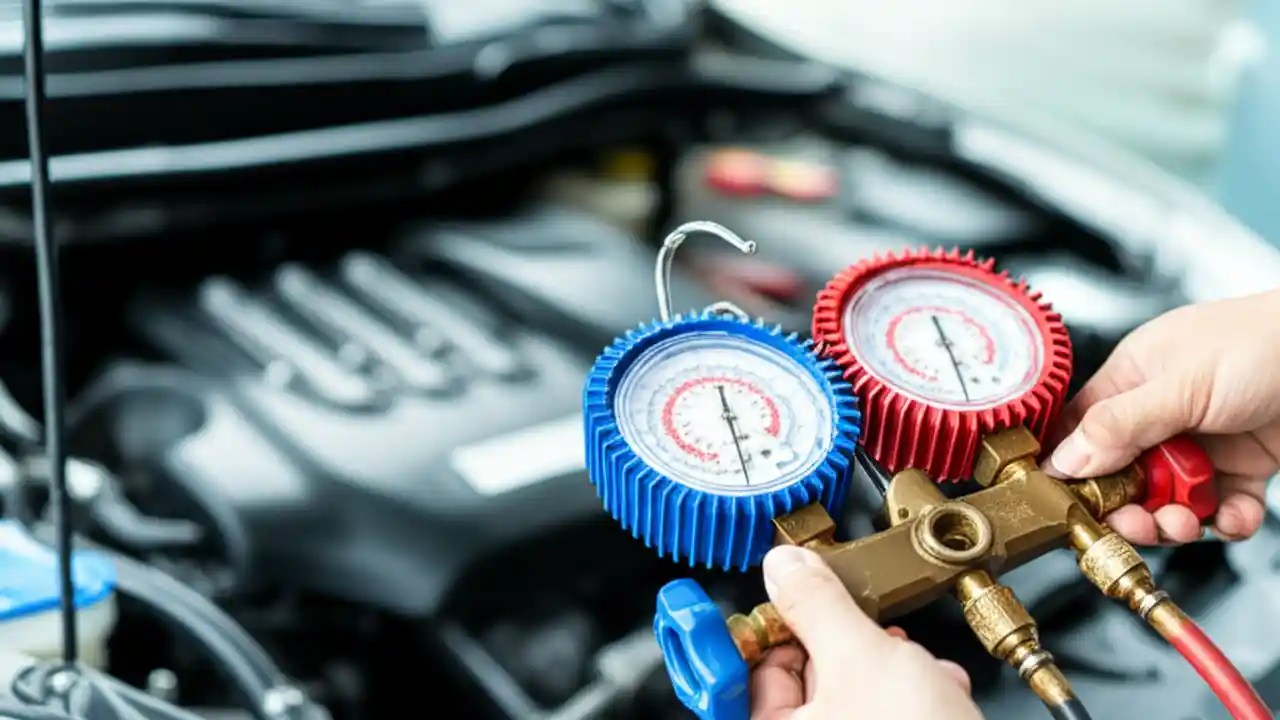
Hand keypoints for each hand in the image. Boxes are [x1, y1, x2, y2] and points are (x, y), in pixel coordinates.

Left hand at [750, 546, 981, 719]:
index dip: (787, 625)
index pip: (751, 667)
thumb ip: (818, 605)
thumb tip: (784, 569)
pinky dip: (913, 704)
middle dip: (855, 651)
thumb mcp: (865, 658)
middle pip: (808, 682)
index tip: (810, 599)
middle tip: (877, 640)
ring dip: (894, 674)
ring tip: (922, 675)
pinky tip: (940, 697)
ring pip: (854, 700)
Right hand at [1045, 290, 1279, 543]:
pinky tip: (1233, 515)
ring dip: (1177, 519)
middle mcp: (1163, 411)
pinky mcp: (1244, 467)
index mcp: (1135, 377)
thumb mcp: (1182, 384)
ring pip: (1170, 498)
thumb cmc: (1268, 341)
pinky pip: (1221, 507)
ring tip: (1190, 519)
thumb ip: (1121, 424)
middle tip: (1141, 520)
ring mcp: (1204, 441)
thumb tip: (1065, 459)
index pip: (1083, 429)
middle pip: (1124, 474)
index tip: (1077, 501)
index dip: (1075, 468)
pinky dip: (1226, 520)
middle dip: (1130, 505)